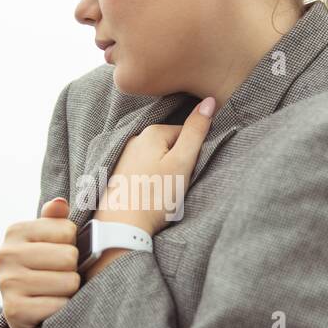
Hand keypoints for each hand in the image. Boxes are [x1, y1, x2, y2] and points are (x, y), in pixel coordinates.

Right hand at [0, 197, 80, 327]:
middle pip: (69, 256)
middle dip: (71, 270)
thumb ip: (55, 221)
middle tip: (57, 278)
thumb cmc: (44, 273)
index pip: (68, 230)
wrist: (28, 317)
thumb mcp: (49, 243)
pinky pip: (59, 306)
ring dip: (68, 292)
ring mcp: (7, 282)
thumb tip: (59, 203)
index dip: (72, 246)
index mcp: (15, 231)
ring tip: (53, 294)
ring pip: (68, 281)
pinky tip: (49, 310)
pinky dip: (61, 311)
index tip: (57, 256)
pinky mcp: (14, 310)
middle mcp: (5, 254)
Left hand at [95, 95, 214, 235]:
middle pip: (169, 145)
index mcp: (152, 132)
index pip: (185, 133)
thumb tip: (209, 100)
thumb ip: (196, 131)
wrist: (121, 227)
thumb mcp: (182, 163)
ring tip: (161, 192)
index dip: (193, 154)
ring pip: (156, 158)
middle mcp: (135, 139)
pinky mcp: (118, 173)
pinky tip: (149, 194)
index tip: (188, 173)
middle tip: (174, 186)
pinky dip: (149, 179)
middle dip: (177, 162)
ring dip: (163, 171)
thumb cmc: (155, 197)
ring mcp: (123, 155)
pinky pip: (142, 169)